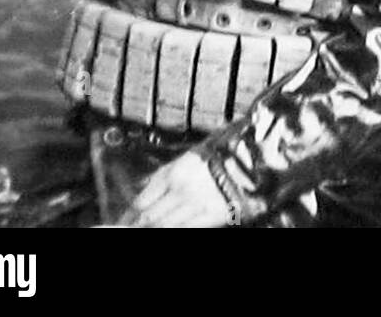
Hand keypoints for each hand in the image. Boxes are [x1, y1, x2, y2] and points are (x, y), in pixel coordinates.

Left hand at [116, 151, 236, 227]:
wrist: (255, 157)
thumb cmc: (224, 151)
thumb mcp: (191, 155)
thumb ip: (166, 172)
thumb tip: (142, 186)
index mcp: (175, 171)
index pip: (142, 199)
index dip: (130, 213)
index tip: (124, 220)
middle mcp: (182, 189)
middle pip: (150, 216)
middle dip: (140, 224)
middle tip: (133, 227)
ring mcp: (195, 205)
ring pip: (165, 225)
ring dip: (155, 227)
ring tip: (148, 228)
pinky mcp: (212, 216)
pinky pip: (187, 228)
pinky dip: (176, 229)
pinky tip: (172, 227)